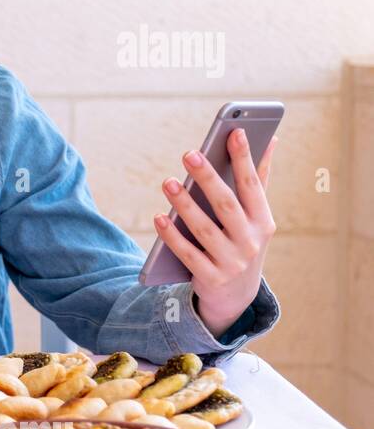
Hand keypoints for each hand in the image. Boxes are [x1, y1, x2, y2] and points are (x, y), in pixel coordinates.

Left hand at [153, 128, 278, 338]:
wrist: (236, 296)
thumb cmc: (242, 241)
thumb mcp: (255, 217)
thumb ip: (258, 180)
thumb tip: (270, 139)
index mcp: (263, 221)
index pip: (253, 185)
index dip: (244, 159)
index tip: (234, 132)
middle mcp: (251, 241)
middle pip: (226, 205)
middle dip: (208, 178)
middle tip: (189, 154)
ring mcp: (232, 262)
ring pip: (204, 229)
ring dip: (184, 205)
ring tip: (167, 182)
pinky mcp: (211, 278)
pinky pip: (188, 254)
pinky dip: (172, 236)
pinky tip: (159, 217)